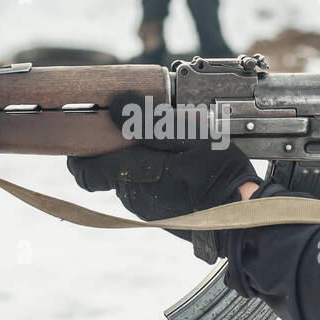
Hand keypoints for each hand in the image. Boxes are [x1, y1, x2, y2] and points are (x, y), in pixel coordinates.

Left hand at [66, 92, 261, 260]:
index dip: (79, 152)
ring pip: (127, 179)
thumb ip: (149, 120)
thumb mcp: (186, 135)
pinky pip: (145, 189)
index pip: (83, 169)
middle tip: (133, 127)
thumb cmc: (217, 175)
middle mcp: (132, 195)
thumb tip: (117, 104)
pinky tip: (174, 164)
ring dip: (137, 161)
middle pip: (106, 170)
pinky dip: (152, 174)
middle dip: (114, 149)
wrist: (240, 214)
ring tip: (163, 142)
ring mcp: (145, 208)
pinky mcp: (159, 214)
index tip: (87, 132)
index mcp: (132, 174)